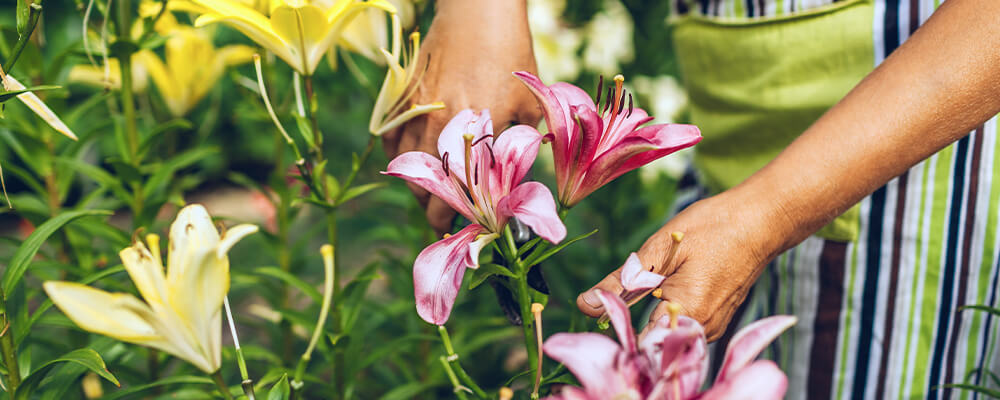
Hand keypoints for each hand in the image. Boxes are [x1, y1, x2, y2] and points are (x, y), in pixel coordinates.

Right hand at [382, 0, 541, 234]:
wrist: (477, 11)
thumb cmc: (511, 54)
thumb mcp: (529, 103)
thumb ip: (522, 145)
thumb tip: (519, 184)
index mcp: (479, 131)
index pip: (462, 193)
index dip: (458, 218)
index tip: (463, 228)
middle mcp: (444, 126)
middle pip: (429, 187)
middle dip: (434, 211)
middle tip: (445, 221)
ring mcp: (419, 112)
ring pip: (408, 166)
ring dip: (418, 187)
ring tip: (431, 197)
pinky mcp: (404, 99)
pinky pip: (392, 141)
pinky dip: (400, 159)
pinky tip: (413, 165)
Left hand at [575, 189, 792, 340]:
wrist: (761, 220)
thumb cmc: (712, 228)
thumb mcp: (659, 250)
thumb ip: (621, 282)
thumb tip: (585, 305)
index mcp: (687, 314)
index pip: (641, 347)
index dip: (618, 336)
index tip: (603, 319)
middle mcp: (703, 330)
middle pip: (653, 344)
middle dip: (631, 327)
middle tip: (623, 299)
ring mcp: (713, 328)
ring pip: (667, 335)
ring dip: (649, 318)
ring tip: (653, 285)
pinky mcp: (716, 321)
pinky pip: (683, 327)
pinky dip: (667, 313)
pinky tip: (668, 289)